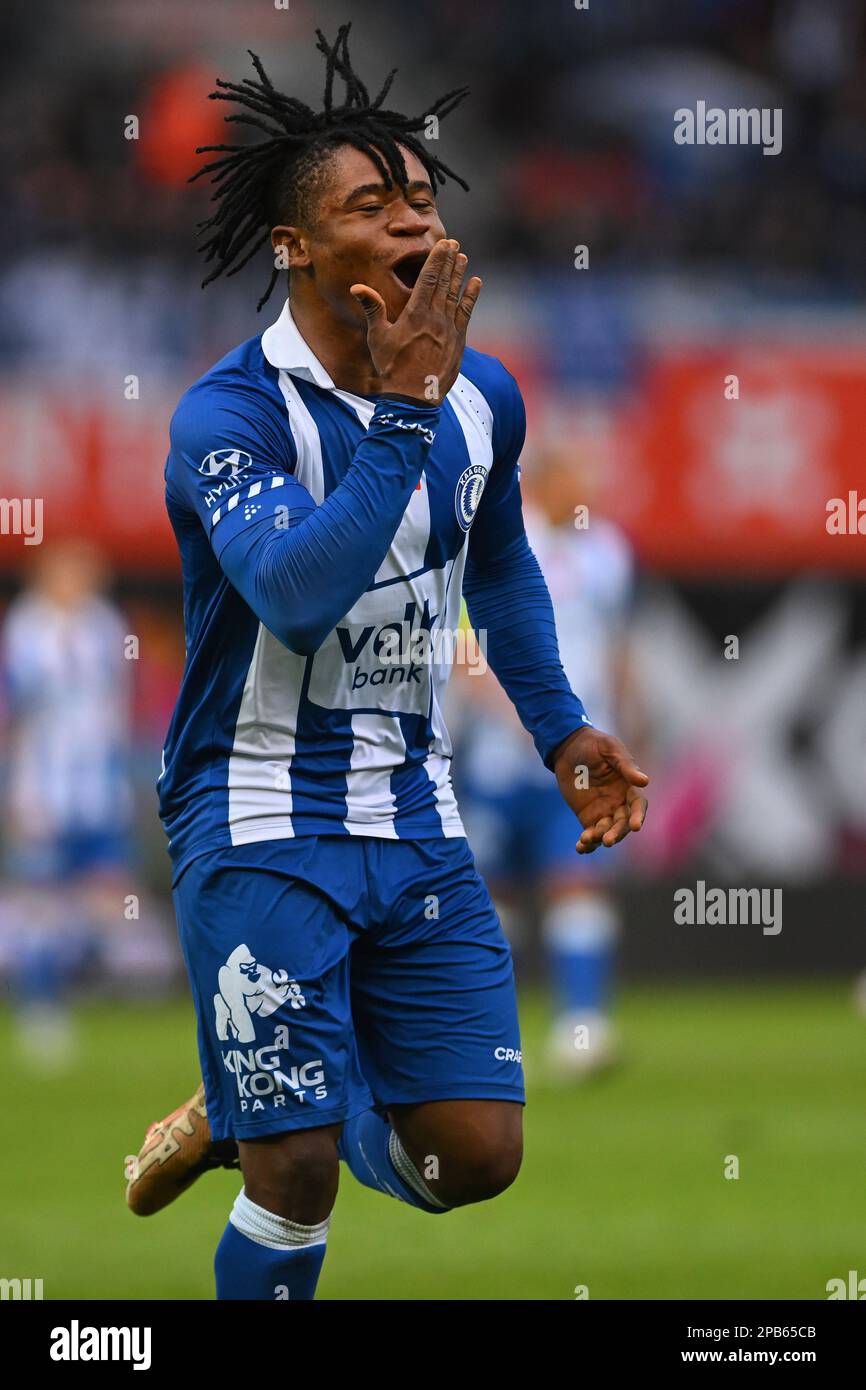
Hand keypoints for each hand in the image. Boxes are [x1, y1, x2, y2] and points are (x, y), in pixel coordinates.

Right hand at [350, 239, 480, 403]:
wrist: (414, 397)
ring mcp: (449, 330)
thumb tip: (357, 287)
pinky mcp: (458, 342)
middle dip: (450, 262)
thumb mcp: (377, 338)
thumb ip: (372, 309)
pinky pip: (466, 314)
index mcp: (415, 314)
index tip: (443, 244)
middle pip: (445, 283)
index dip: (437, 260)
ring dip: (460, 276)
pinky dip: (471, 298)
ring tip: (464, 258)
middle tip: (454, 244)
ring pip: (456, 296)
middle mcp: (435, 319)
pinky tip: (476, 284)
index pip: (429, 279)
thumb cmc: (391, 368)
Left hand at [552, 726, 648, 853]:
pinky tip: (580, 848)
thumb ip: (625, 765)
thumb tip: (645, 781)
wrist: (568, 747)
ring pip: (607, 831)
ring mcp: (604, 811)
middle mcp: (620, 802)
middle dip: (617, 833)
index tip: (636, 826)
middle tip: (608, 841)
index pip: (638, 805)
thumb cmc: (594, 744)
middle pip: (623, 823)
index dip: (638, 816)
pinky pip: (591, 833)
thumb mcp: (610, 749)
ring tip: (587, 839)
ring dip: (600, 838)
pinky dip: (587, 843)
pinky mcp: (587, 817)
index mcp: (629, 786)